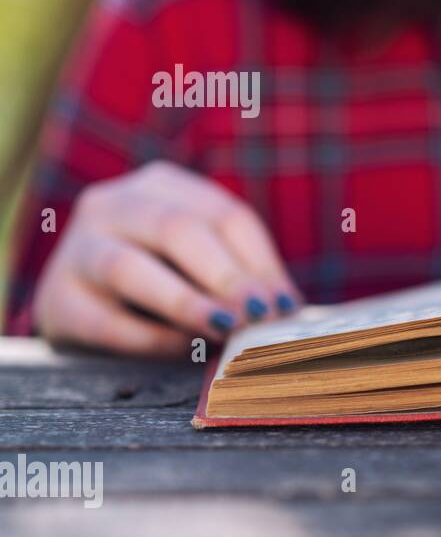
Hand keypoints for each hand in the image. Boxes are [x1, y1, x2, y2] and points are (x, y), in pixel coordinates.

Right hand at [32, 160, 300, 355]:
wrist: (81, 308)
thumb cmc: (162, 280)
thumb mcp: (201, 264)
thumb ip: (240, 276)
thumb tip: (288, 309)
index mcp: (162, 187)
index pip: (224, 215)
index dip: (260, 261)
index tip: (286, 305)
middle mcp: (113, 205)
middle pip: (176, 230)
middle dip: (226, 275)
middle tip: (259, 315)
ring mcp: (77, 249)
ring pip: (129, 268)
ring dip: (185, 301)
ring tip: (226, 329)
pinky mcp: (57, 301)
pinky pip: (106, 320)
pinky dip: (150, 337)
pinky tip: (184, 350)